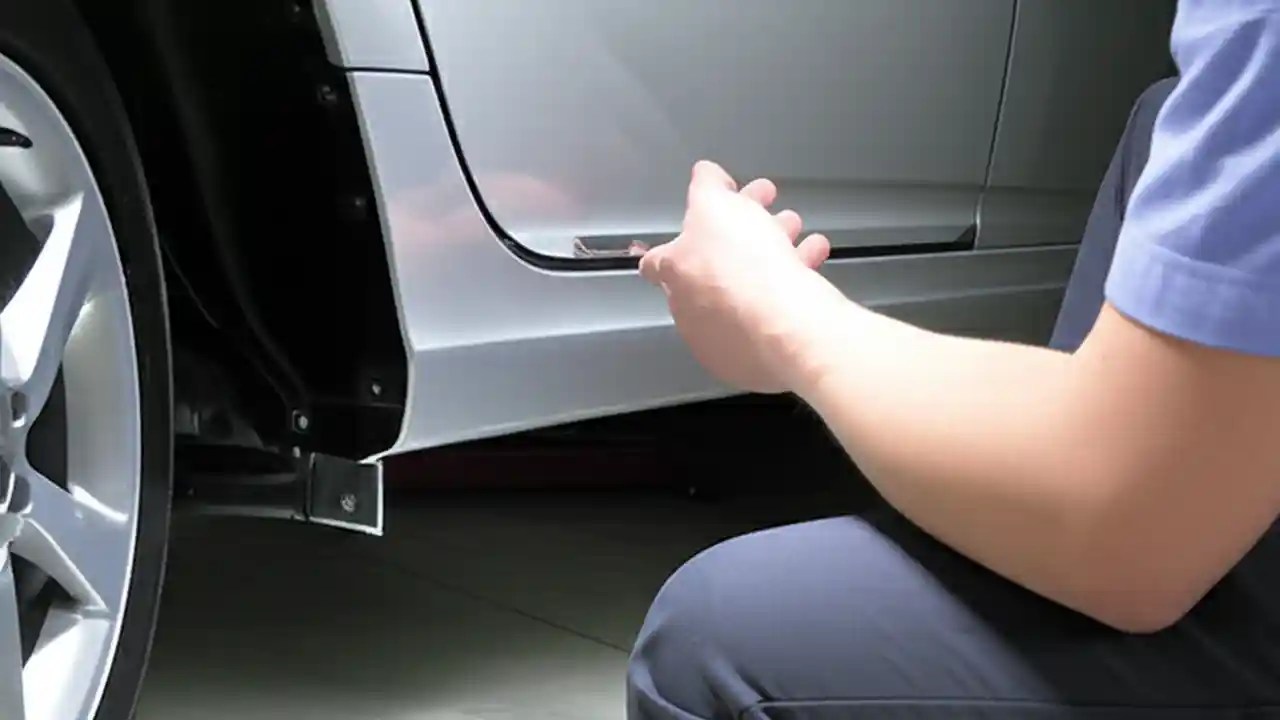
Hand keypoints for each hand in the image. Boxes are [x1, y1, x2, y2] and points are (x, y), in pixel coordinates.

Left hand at [640, 160, 846, 392]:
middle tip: (769, 207)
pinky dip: (793, 278)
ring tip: (799, 229)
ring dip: (773, 249)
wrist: (786, 327)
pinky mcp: (762, 356)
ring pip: (750, 285)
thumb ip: (706, 186)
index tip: (707, 218)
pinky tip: (814, 256)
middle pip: (716, 265)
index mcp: (676, 276)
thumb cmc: (741, 262)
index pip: (658, 260)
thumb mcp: (715, 205)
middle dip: (742, 231)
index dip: (681, 235)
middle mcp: (695, 313)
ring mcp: (728, 340)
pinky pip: (776, 309)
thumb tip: (703, 175)